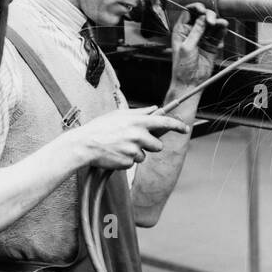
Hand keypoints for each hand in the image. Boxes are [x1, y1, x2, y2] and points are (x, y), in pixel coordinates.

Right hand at [66, 106, 189, 170]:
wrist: (85, 144)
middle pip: (157, 145)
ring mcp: (134, 150)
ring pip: (144, 155)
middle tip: (134, 141)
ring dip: (136, 153)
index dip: (177, 125)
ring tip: (120, 146)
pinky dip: (126, 160)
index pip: (164, 122)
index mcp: (138, 122)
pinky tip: (115, 153)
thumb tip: (155, 108)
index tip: (185, 128)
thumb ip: (140, 112)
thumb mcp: (120, 114)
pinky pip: (133, 163)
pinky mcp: (128, 162)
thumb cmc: (100, 128)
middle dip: (149, 145)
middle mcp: (139, 135)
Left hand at [169, 2, 227, 87]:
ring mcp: (203, 38)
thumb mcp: (187, 47)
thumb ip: (195, 32)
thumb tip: (202, 18)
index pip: (189, 12)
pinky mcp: (212, 46)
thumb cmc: (182, 67)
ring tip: (223, 24)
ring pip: (213, 25)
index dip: (196, 8)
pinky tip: (222, 35)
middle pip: (203, 16)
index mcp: (182, 30)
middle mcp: (193, 32)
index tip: (202, 10)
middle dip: (209, 16)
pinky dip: (222, 33)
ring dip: (218, 23)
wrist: (190, 82)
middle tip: (212, 22)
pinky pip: (219, 36)